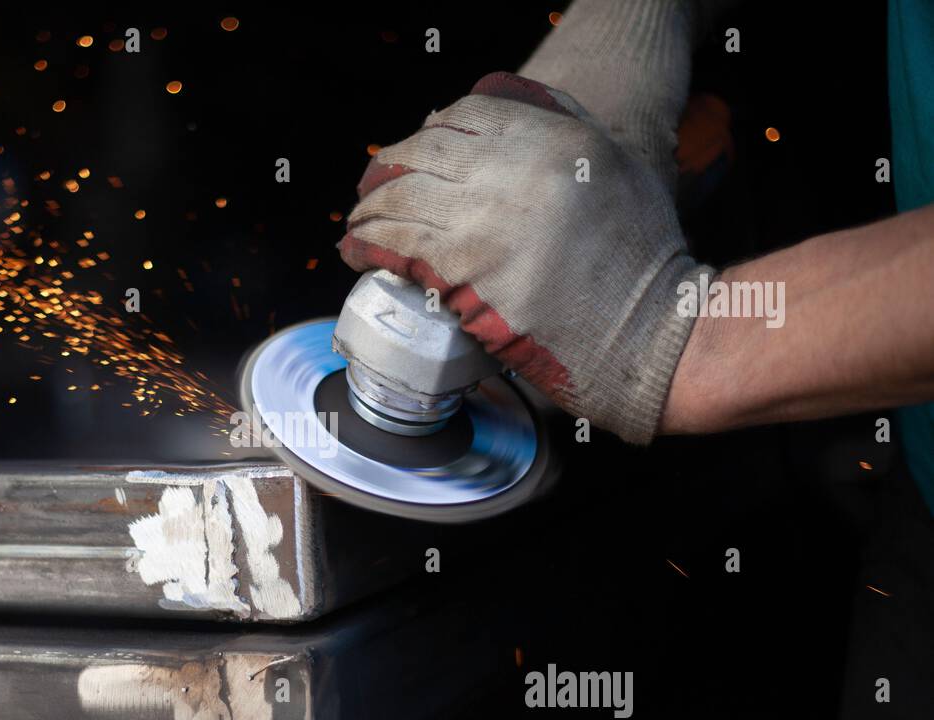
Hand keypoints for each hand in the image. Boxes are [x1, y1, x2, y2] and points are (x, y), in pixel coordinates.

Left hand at [340, 72, 712, 443]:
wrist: (649, 333)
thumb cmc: (638, 258)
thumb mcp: (614, 166)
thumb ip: (561, 128)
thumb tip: (497, 104)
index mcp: (553, 139)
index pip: (466, 113)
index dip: (430, 131)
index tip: (415, 151)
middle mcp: (514, 173)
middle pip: (425, 152)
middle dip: (389, 169)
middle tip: (373, 187)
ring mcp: (485, 223)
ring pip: (403, 198)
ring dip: (370, 208)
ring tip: (359, 219)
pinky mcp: (465, 274)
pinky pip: (398, 248)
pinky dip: (366, 244)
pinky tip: (353, 248)